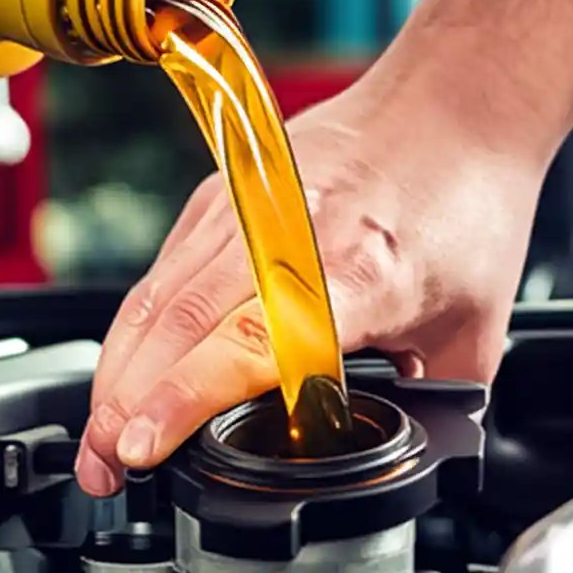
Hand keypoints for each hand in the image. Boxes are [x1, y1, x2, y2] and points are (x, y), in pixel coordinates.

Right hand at [74, 63, 555, 496]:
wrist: (453, 101)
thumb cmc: (467, 200)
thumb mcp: (471, 329)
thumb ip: (430, 403)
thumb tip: (404, 454)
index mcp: (359, 271)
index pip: (246, 343)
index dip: (181, 400)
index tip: (138, 450)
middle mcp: (285, 231)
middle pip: (177, 324)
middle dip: (123, 406)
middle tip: (103, 471)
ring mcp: (243, 207)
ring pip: (155, 299)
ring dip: (117, 373)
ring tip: (101, 438)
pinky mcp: (222, 197)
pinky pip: (162, 273)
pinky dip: (135, 331)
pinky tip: (127, 371)